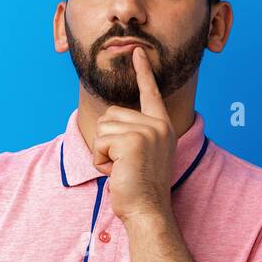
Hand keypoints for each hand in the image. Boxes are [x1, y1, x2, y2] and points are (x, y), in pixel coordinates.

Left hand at [92, 46, 176, 222]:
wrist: (147, 210)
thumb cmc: (139, 187)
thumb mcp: (142, 154)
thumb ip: (134, 134)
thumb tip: (112, 120)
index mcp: (162, 126)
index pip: (150, 93)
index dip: (143, 72)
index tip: (137, 51)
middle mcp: (157, 125)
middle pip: (111, 115)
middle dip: (107, 141)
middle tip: (124, 164)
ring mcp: (147, 131)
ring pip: (103, 128)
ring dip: (103, 152)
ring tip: (122, 168)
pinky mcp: (133, 140)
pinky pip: (100, 142)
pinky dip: (101, 160)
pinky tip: (117, 172)